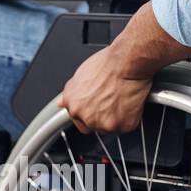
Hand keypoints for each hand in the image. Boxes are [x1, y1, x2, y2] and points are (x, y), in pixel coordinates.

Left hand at [56, 2, 190, 134]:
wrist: (126, 62)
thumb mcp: (79, 76)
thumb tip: (61, 103)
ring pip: (109, 128)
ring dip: (116, 118)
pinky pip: (126, 127)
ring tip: (120, 98)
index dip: (90, 112)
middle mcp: (84, 116)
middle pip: (93, 126)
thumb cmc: (107, 64)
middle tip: (111, 100)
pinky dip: (130, 117)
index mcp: (72, 105)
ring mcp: (102, 123)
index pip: (78, 120)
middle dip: (102, 117)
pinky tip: (129, 102)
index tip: (98, 106)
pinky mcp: (120, 125)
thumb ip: (70, 94)